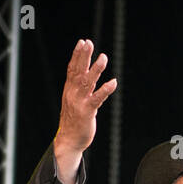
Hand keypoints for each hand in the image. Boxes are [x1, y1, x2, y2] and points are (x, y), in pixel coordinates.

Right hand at [53, 39, 116, 183]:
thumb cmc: (73, 121)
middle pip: (78, 71)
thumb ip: (81, 88)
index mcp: (69, 90)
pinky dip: (105, 90)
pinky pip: (97, 99)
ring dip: (96, 69)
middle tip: (89, 43)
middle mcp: (72, 94)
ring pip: (87, 82)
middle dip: (84, 56)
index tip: (82, 42)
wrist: (68, 141)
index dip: (77, 55)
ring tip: (103, 57)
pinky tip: (113, 82)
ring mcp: (79, 102)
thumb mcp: (74, 101)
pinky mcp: (87, 112)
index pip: (72, 69)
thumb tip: (89, 75)